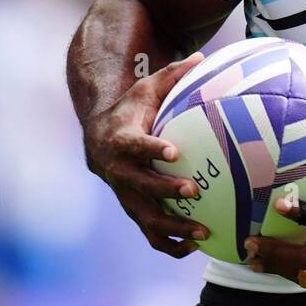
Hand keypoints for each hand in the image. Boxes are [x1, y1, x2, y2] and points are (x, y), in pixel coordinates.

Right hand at [82, 53, 210, 258]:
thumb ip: (173, 75)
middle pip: (140, 185)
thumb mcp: (147, 88)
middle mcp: (118, 171)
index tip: (174, 151)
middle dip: (166, 190)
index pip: (135, 146)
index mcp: (121, 140)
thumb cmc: (131, 110)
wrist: (100, 138)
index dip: (152, 149)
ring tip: (204, 233)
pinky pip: (149, 233)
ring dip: (173, 226)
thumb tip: (203, 56)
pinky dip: (169, 244)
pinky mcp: (132, 209)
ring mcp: (124, 194)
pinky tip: (194, 250)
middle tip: (195, 191)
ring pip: (145, 217)